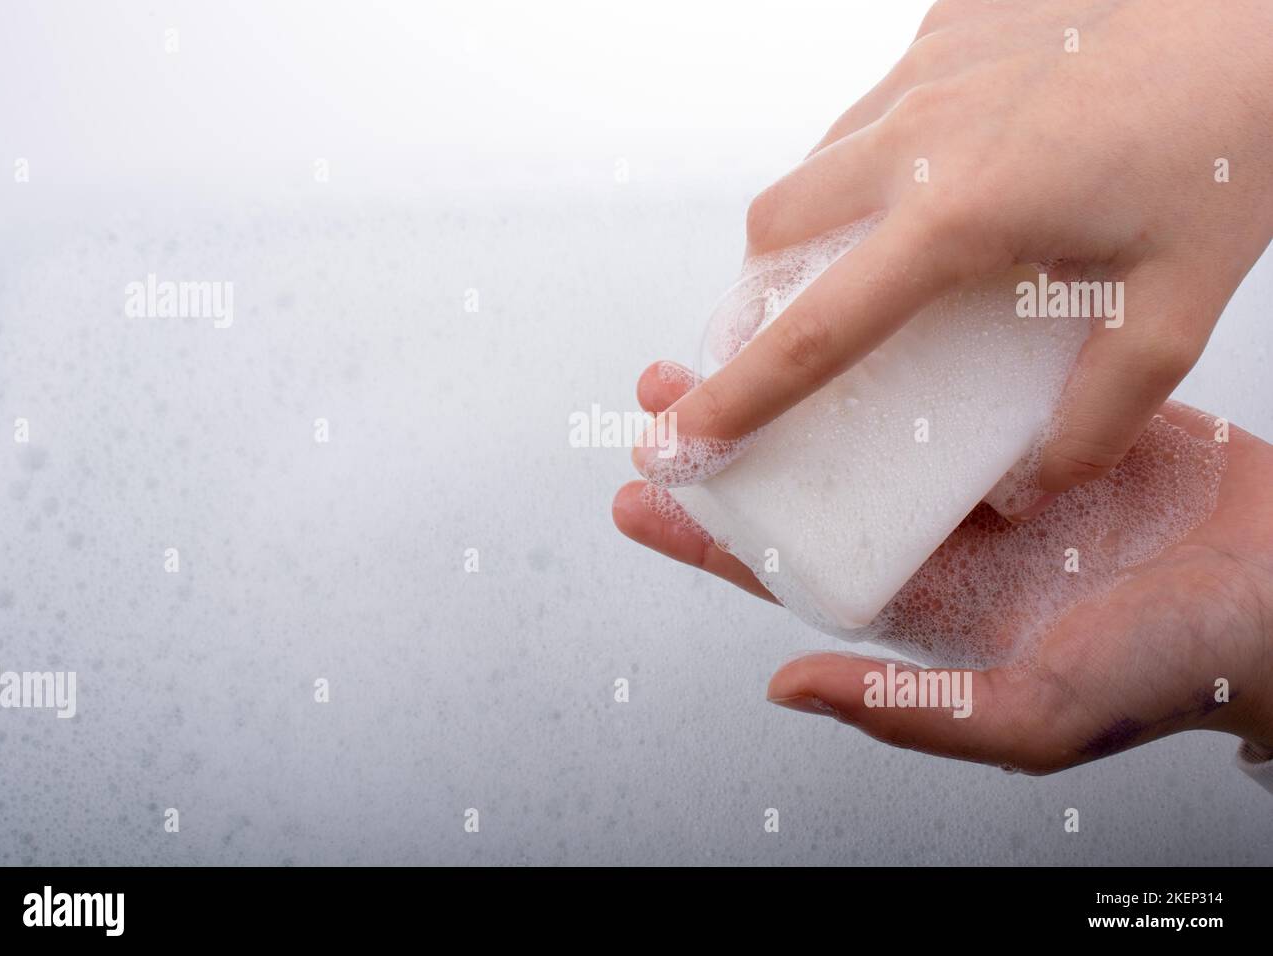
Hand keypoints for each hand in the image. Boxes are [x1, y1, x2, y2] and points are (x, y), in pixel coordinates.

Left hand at [614, 361, 1272, 771]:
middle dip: (734, 442)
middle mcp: (940, 537)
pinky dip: (897, 348)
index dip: (709, 538)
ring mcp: (983, 474)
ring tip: (736, 338)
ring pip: (866, 422)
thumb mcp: (1033, 715)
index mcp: (924, 605)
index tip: (637, 495)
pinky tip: (857, 312)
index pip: (788, 571)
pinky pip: (948, 382)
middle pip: (810, 484)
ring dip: (801, 382)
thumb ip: (909, 711)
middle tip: (663, 394)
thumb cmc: (1175, 670)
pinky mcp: (1035, 420)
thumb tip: (786, 687)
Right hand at [632, 0, 1272, 514]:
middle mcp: (915, 137)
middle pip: (773, 231)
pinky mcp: (945, 23)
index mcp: (959, 216)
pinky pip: (870, 104)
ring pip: (813, 163)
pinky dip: (872, 157)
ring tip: (874, 261)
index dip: (736, 400)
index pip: (813, 333)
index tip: (680, 439)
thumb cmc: (1229, 140)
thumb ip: (1099, 416)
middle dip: (757, 295)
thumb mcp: (1180, 307)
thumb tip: (1031, 483)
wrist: (1259, 2)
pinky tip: (944, 172)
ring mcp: (924, 69)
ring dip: (812, 225)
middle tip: (794, 338)